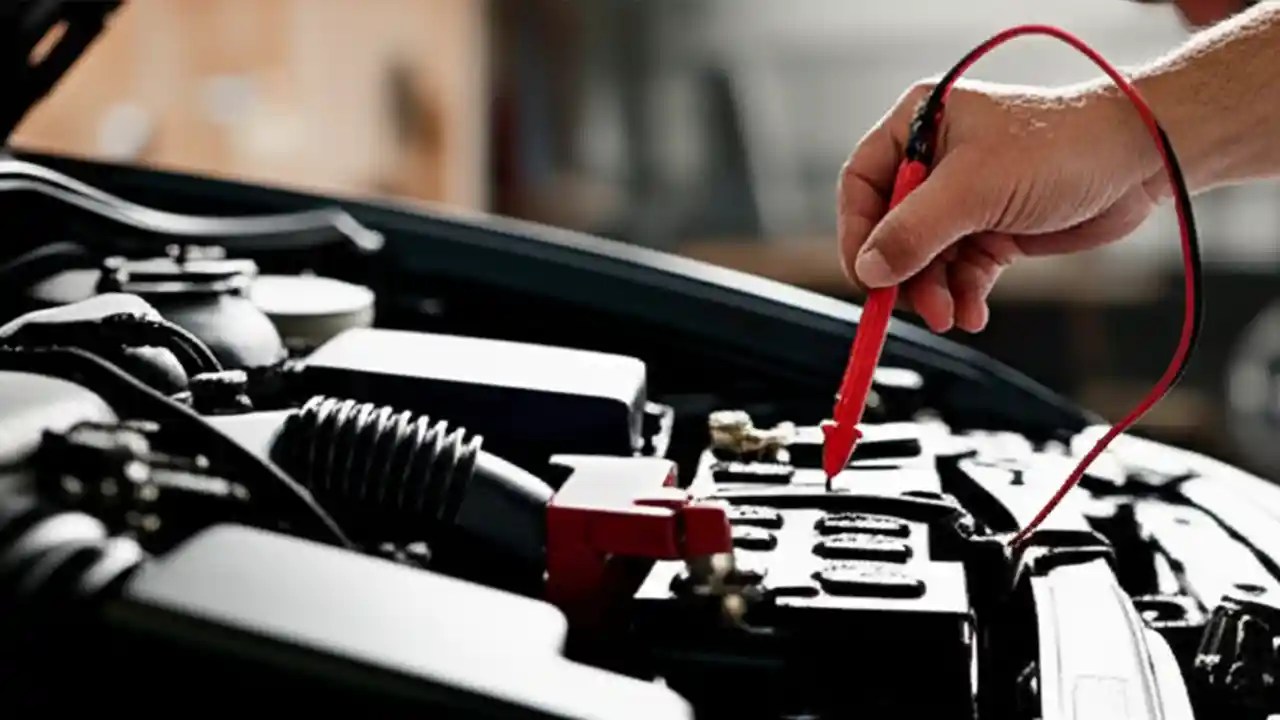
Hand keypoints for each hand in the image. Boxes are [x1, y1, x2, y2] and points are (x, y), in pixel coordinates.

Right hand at [838, 80, 1163, 332]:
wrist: (1139, 162)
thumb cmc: (1061, 147)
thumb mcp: (974, 189)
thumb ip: (914, 231)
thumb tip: (868, 271)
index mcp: (919, 124)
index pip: (861, 183)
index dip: (856, 231)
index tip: (864, 274)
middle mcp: (935, 161)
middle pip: (891, 228)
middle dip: (904, 272)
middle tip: (914, 306)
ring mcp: (964, 199)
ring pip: (926, 258)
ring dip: (934, 291)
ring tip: (950, 314)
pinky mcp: (992, 230)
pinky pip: (960, 271)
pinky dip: (963, 295)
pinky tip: (973, 313)